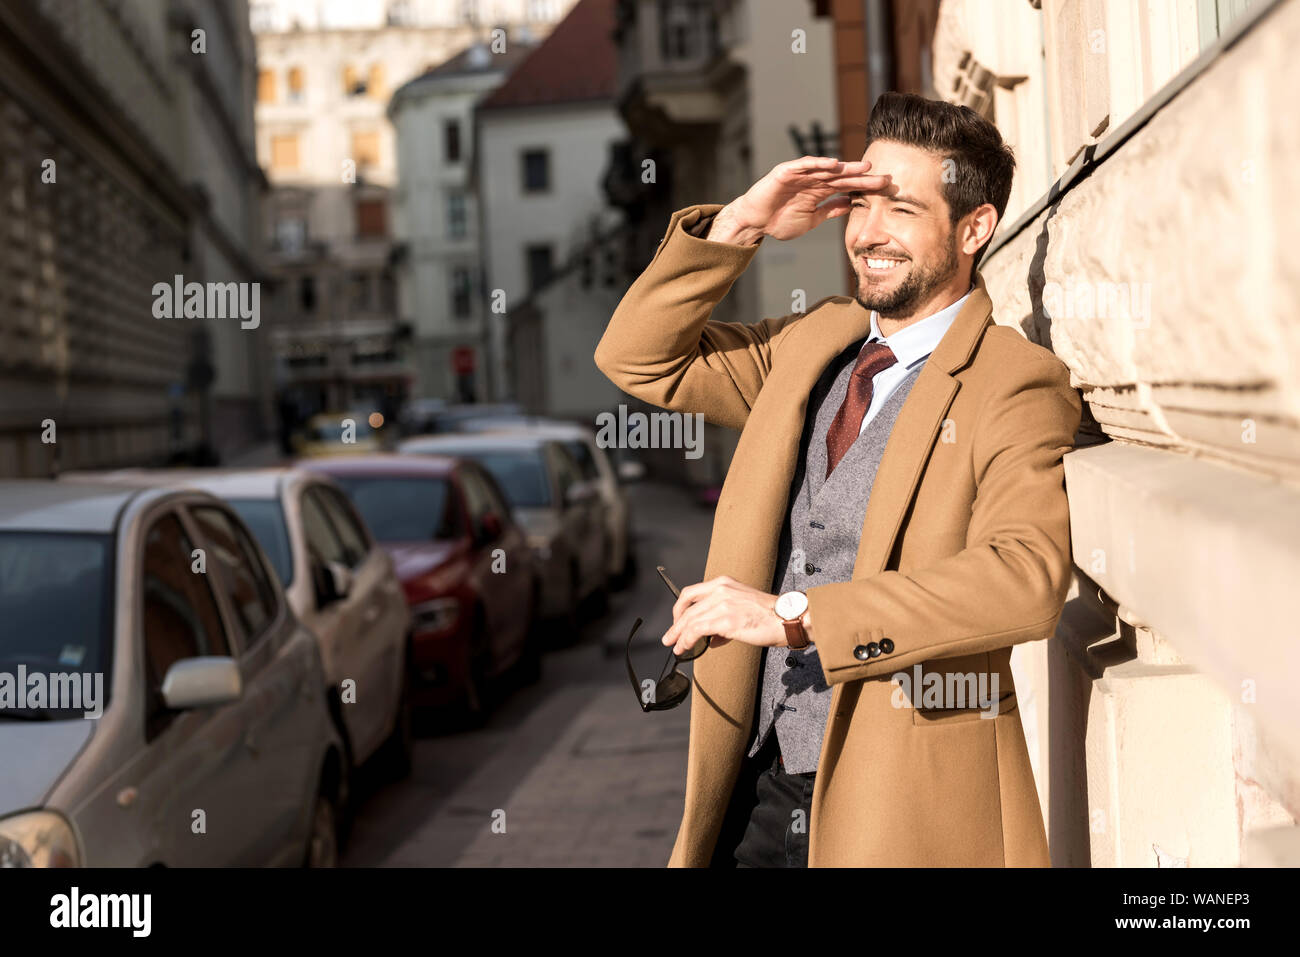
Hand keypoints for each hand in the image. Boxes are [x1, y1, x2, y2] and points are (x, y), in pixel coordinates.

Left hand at [660, 576, 786, 655]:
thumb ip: (724, 620)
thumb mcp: (743, 608)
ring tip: (675, 646)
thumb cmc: (772, 615)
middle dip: (675, 625)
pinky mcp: (725, 620)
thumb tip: (712, 638)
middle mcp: (721, 590)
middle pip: (687, 608)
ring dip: (679, 635)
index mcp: (724, 584)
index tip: (676, 621)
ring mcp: (722, 604)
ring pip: (690, 620)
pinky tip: (685, 647)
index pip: (691, 593)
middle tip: (669, 638)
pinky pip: (697, 630)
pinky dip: (687, 640)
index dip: (679, 609)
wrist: (788, 619)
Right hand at [709, 156, 889, 243]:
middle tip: (884, 176)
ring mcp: (800, 175)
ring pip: (827, 169)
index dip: (866, 187)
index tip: (885, 189)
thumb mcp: (811, 219)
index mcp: (820, 192)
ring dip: (846, 167)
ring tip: (864, 167)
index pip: (848, 187)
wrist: (754, 223)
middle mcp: (813, 181)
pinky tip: (833, 164)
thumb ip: (830, 210)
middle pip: (843, 177)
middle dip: (863, 177)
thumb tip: (851, 204)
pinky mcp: (786, 172)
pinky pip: (804, 166)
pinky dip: (818, 163)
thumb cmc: (778, 221)